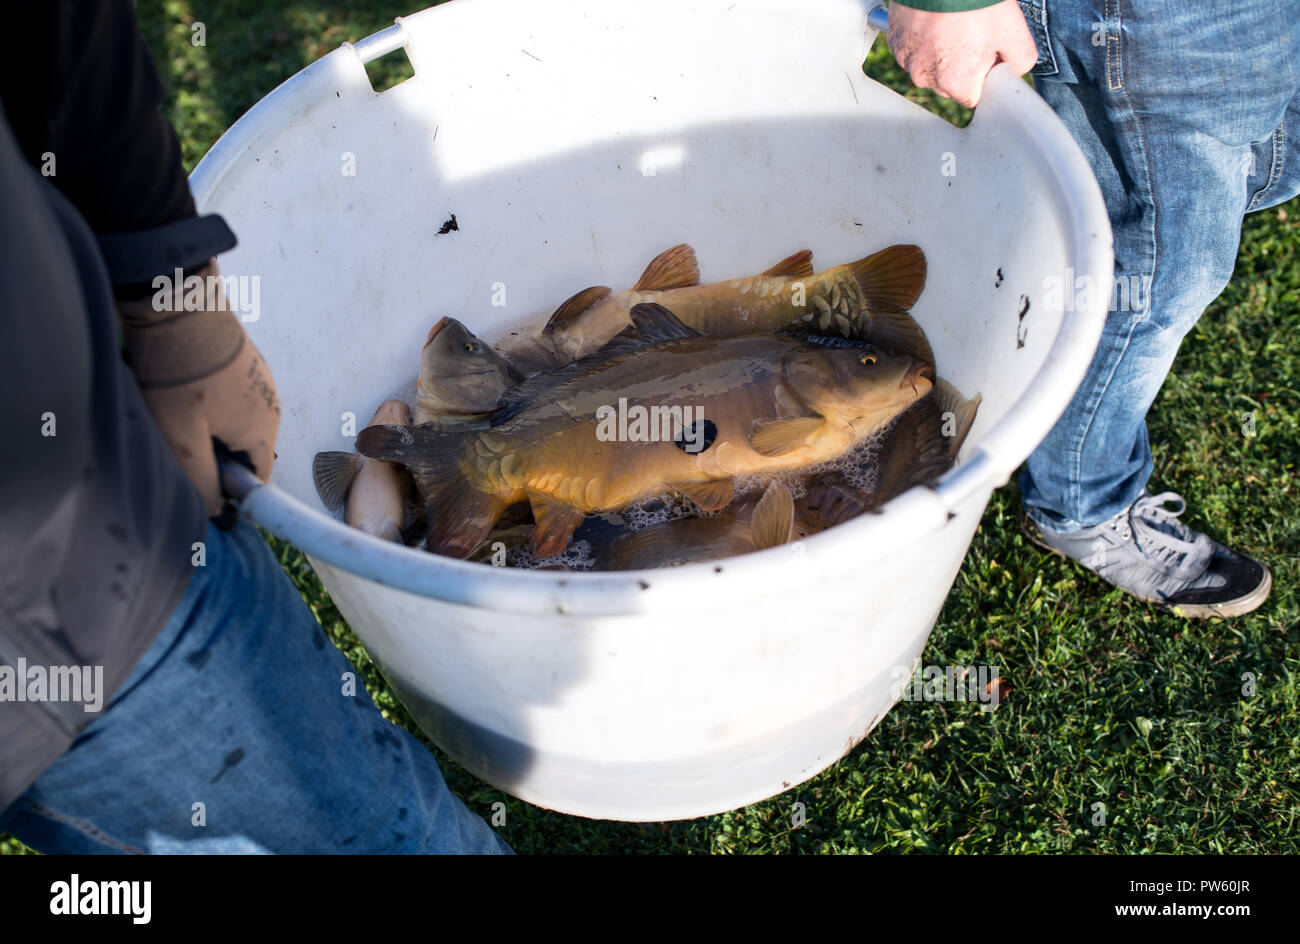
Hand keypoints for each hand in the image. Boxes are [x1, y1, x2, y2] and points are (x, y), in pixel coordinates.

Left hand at [118, 260, 279, 514]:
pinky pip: (236, 396)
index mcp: (263, 430)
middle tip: (177, 442)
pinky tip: (184, 390)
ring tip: (177, 412)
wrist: (180, 305)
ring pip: (239, 421)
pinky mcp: (248, 362)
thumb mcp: (183, 437)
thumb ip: (201, 479)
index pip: (259, 478)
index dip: (231, 488)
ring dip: (213, 426)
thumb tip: (215, 512)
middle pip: (247, 449)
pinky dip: (213, 402)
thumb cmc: (180, 374)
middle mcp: (273, 406)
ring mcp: (263, 380)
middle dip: (217, 453)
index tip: (198, 479)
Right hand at [887, 0, 1037, 107]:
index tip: (989, 52)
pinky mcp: (896, 42)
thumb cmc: (977, 1)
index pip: (974, 96)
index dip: (984, 74)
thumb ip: (1021, 62)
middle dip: (962, 64)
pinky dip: (924, 38)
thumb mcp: (1014, 31)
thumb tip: (1014, 71)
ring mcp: (907, 60)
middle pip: (950, 83)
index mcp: (956, 84)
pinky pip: (914, 49)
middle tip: (973, 32)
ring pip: (930, 66)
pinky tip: (936, 19)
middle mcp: (926, 79)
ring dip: (941, 51)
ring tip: (954, 22)